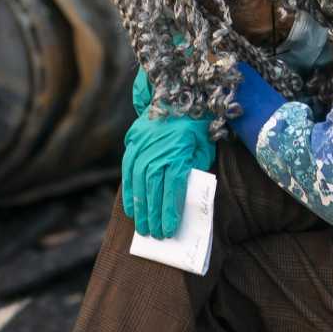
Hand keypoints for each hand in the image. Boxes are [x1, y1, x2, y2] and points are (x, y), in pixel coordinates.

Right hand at [121, 107, 214, 238]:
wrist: (177, 96)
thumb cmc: (196, 128)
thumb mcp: (203, 148)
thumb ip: (195, 171)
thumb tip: (186, 196)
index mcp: (178, 155)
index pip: (173, 189)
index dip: (170, 211)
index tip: (169, 229)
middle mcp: (158, 153)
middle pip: (154, 190)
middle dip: (154, 215)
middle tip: (154, 235)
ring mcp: (143, 149)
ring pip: (139, 184)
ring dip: (140, 209)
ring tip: (143, 228)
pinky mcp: (133, 145)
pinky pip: (128, 173)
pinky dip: (129, 192)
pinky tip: (131, 209)